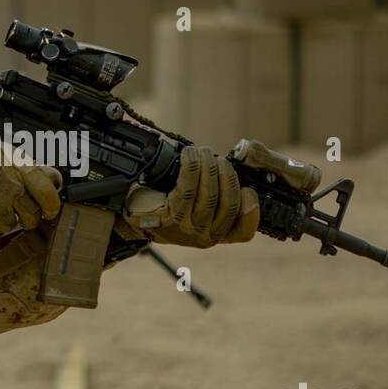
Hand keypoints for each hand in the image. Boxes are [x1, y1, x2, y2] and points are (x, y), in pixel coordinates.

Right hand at [0, 129, 61, 233]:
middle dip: (35, 212)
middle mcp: (14, 189)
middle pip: (38, 211)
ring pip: (17, 222)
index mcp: (19, 166)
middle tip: (29, 209)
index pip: (50, 186)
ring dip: (10, 217)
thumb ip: (9, 153)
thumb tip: (23, 158)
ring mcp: (0, 209)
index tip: (50, 199)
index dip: (52, 195)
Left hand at [121, 145, 258, 247]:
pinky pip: (188, 186)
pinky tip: (190, 153)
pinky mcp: (171, 215)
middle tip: (219, 160)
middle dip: (228, 176)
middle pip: (229, 205)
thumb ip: (221, 195)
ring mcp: (188, 228)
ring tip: (204, 152)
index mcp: (217, 235)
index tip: (248, 190)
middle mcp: (205, 236)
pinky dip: (192, 165)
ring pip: (209, 194)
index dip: (251, 211)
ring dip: (208, 166)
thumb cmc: (171, 205)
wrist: (136, 214)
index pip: (243, 232)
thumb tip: (237, 165)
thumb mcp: (200, 206)